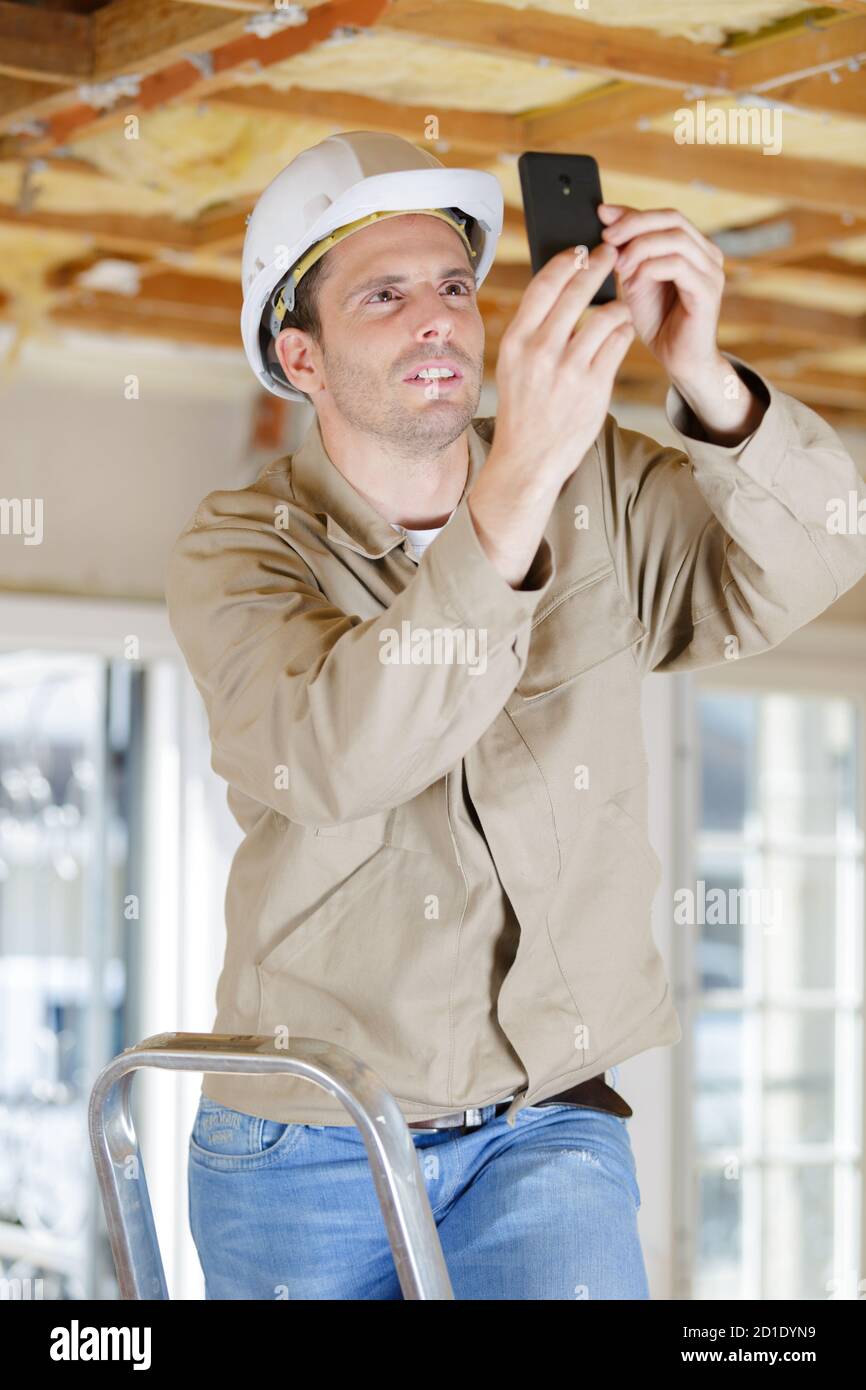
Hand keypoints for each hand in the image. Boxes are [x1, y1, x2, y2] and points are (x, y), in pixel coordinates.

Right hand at [491, 241, 633, 490]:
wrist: (529, 460)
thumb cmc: (524, 410)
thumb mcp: (513, 366)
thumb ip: (532, 330)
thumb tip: (556, 287)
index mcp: (516, 341)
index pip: (543, 284)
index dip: (565, 261)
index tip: (580, 249)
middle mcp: (540, 351)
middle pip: (576, 291)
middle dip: (598, 265)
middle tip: (612, 253)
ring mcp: (569, 369)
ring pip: (605, 315)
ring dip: (618, 304)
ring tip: (621, 304)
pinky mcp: (595, 386)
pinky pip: (618, 343)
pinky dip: (624, 332)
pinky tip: (623, 331)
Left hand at [599, 204, 724, 381]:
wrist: (678, 360)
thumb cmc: (658, 322)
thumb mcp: (636, 278)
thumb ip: (628, 249)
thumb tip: (606, 215)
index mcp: (694, 247)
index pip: (665, 215)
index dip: (633, 213)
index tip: (602, 216)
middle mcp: (708, 254)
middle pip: (673, 218)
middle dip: (635, 224)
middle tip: (607, 238)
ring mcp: (711, 272)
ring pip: (675, 239)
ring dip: (640, 248)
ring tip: (619, 266)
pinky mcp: (707, 291)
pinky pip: (677, 265)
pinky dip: (650, 267)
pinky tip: (633, 281)